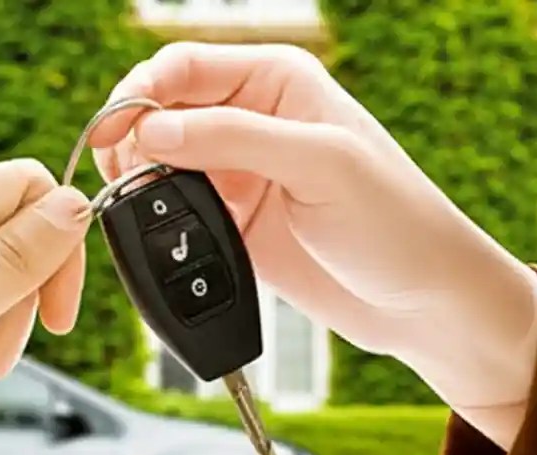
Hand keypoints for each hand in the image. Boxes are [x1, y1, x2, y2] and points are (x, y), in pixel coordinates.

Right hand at [90, 42, 536, 446]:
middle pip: (159, 113)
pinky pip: (170, 215)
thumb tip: (152, 129)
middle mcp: (251, 122)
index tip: (113, 132)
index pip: (183, 66)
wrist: (422, 305)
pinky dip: (152, 225)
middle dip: (129, 139)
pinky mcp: (229, 225)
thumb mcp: (320, 165)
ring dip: (136, 184)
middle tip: (122, 178)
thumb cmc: (397, 222)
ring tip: (137, 209)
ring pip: (156, 164)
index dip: (139, 94)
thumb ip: (234, 139)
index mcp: (277, 82)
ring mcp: (237, 175)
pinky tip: (157, 240)